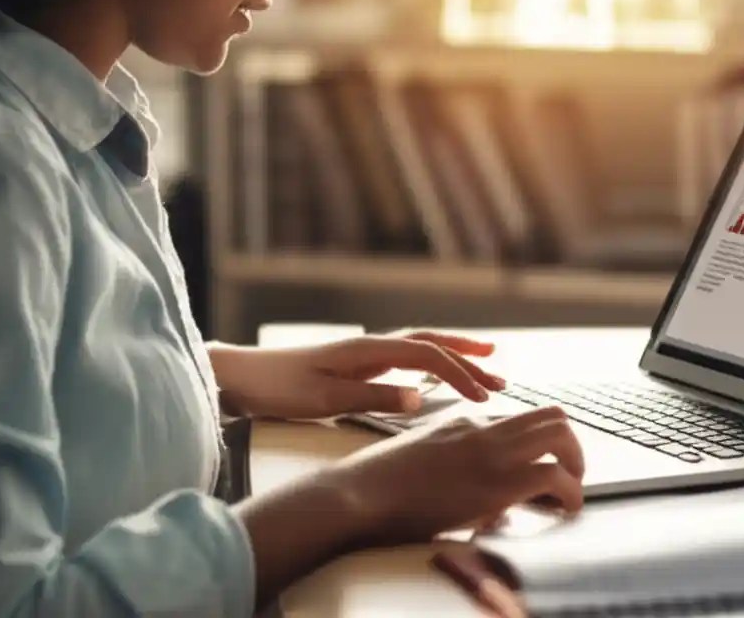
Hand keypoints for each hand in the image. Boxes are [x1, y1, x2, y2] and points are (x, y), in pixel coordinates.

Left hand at [211, 331, 506, 420]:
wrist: (242, 377)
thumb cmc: (278, 387)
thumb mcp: (325, 399)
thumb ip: (373, 397)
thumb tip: (420, 399)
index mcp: (368, 350)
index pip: (428, 357)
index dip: (460, 374)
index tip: (484, 398)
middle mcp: (370, 345)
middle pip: (431, 344)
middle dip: (469, 358)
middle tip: (502, 376)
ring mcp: (364, 353)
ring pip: (420, 348)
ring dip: (454, 355)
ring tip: (485, 361)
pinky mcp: (356, 364)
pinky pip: (406, 358)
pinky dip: (431, 362)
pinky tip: (436, 376)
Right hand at [232, 407, 583, 605]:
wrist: (360, 493)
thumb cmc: (380, 485)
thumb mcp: (422, 458)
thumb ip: (454, 463)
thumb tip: (475, 493)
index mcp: (465, 422)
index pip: (522, 419)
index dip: (541, 443)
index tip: (545, 466)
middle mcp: (485, 429)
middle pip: (552, 415)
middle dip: (571, 446)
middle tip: (569, 475)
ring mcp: (492, 452)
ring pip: (561, 435)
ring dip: (577, 465)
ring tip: (570, 494)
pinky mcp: (497, 482)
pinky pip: (554, 477)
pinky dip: (571, 494)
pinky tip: (565, 510)